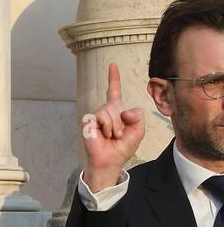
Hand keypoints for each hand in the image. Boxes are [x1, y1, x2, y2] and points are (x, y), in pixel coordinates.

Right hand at [81, 63, 144, 189]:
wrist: (110, 161)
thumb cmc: (122, 147)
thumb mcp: (138, 130)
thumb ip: (138, 116)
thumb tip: (126, 112)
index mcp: (116, 110)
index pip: (114, 90)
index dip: (114, 78)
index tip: (112, 65)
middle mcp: (105, 111)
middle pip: (115, 103)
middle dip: (121, 121)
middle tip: (118, 134)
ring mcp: (96, 116)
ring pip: (108, 110)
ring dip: (114, 126)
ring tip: (111, 136)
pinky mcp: (88, 122)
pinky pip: (100, 117)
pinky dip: (106, 127)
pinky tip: (104, 135)